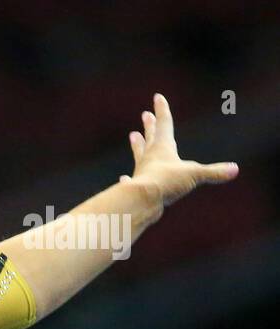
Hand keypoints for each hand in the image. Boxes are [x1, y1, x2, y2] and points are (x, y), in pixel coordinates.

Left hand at [120, 93, 236, 208]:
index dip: (163, 110)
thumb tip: (234, 169)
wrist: (141, 201)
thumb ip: (213, 172)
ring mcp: (141, 172)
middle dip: (150, 126)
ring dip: (138, 145)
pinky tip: (123, 178)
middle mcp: (150, 158)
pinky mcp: (134, 188)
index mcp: (163, 148)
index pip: (164, 124)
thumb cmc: (167, 182)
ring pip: (140, 155)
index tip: (157, 97)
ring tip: (133, 135)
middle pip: (151, 137)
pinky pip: (131, 181)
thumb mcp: (194, 175)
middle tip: (145, 115)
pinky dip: (128, 179)